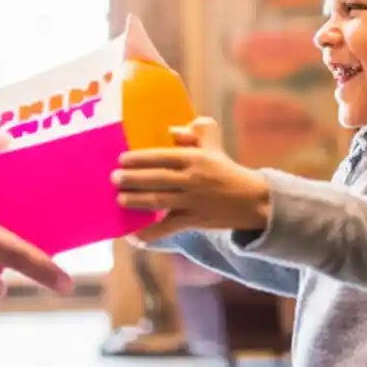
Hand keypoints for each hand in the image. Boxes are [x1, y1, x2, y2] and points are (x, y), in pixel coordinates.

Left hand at [114, 117, 270, 243]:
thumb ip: (196, 130)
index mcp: (195, 158)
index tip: (121, 159)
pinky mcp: (194, 221)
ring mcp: (193, 201)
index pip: (162, 157)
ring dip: (137, 201)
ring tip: (119, 199)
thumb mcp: (214, 144)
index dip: (140, 158)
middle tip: (114, 179)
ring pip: (159, 201)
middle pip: (157, 179)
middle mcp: (192, 179)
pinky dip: (151, 233)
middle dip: (132, 179)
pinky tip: (134, 236)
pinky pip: (169, 227)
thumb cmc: (227, 169)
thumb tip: (171, 130)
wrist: (252, 200)